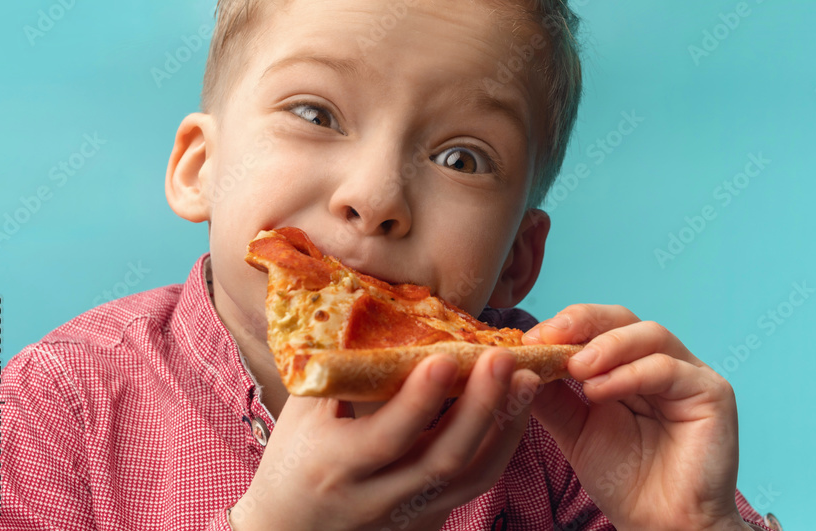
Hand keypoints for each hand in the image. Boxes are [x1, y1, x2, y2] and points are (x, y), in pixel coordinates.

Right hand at [228, 349, 539, 530]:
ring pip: (471, 477)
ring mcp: (408, 514)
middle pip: (442, 459)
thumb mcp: (303, 414)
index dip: (419, 399)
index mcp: (335, 464)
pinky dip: (501, 445)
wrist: (288, 530)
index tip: (445, 357)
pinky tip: (516, 408)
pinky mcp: (430, 520)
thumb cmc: (294, 458)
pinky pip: (476, 485)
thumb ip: (337, 371)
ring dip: (505, 426)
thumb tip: (366, 306)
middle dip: (480, 407)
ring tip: (527, 380)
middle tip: (504, 359)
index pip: (386, 436)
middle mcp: (376, 497)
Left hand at [522, 304, 746, 530]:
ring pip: (649, 335)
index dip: (567, 325)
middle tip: (550, 336)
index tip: (530, 338)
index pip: (599, 326)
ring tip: (575, 367)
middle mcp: (661, 361)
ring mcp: (689, 374)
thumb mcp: (575, 430)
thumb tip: (517, 362)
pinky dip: (630, 374)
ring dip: (607, 346)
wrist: (660, 527)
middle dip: (585, 322)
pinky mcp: (711, 392)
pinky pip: (668, 369)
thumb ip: (552, 396)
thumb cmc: (623, 479)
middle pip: (624, 319)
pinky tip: (600, 390)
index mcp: (630, 364)